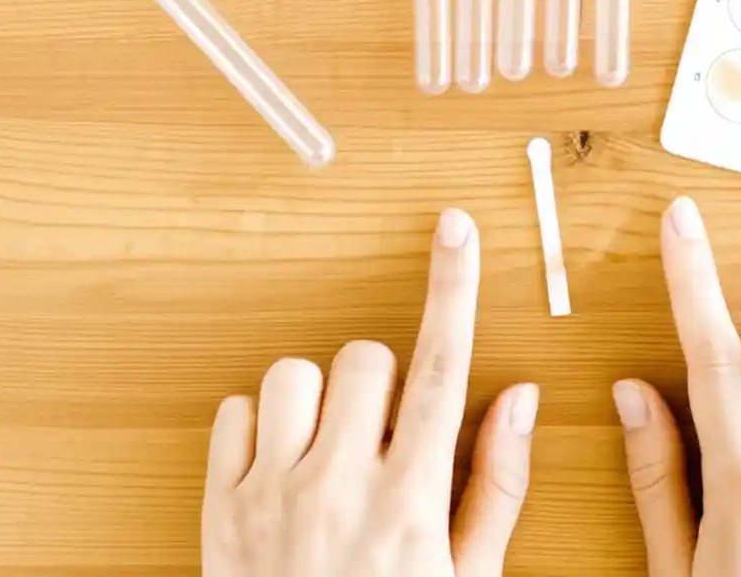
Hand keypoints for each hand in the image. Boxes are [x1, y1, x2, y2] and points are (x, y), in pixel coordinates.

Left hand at [202, 209, 537, 576]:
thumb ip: (499, 483)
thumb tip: (523, 396)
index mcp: (411, 502)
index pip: (444, 368)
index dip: (455, 289)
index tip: (456, 232)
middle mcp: (338, 487)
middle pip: (366, 357)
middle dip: (386, 379)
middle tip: (388, 435)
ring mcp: (270, 495)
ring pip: (295, 375)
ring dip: (322, 398)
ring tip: (333, 448)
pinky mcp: (218, 508)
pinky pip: (235, 411)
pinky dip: (263, 426)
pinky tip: (286, 465)